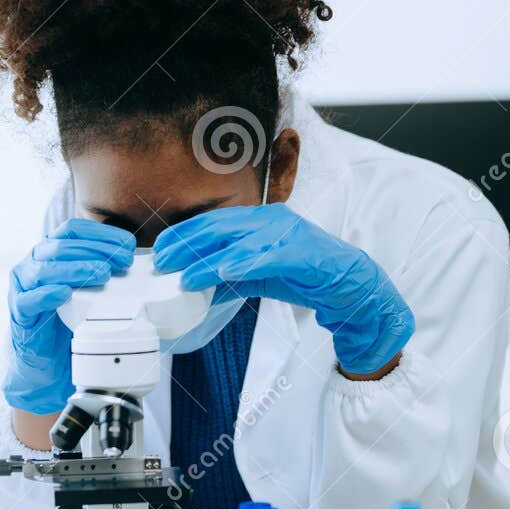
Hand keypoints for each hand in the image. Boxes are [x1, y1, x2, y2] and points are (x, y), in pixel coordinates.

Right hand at [4, 218, 134, 412]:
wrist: (49, 365)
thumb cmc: (71, 324)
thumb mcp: (93, 294)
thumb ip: (105, 274)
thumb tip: (136, 262)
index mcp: (50, 253)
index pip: (72, 231)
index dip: (101, 234)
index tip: (128, 246)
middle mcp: (33, 265)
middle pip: (60, 246)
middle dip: (95, 250)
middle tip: (122, 261)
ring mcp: (23, 287)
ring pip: (45, 268)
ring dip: (77, 268)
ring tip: (102, 274)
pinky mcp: (20, 312)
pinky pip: (30, 299)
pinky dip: (48, 294)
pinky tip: (66, 294)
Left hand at [153, 204, 412, 375]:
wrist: (351, 286)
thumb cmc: (305, 276)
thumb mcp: (259, 276)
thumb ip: (231, 278)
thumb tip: (198, 288)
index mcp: (258, 220)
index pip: (211, 222)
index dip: (183, 235)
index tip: (159, 252)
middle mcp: (269, 220)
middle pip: (217, 227)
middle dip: (185, 244)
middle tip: (160, 263)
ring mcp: (285, 233)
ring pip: (236, 243)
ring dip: (206, 260)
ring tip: (183, 277)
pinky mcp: (300, 252)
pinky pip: (265, 257)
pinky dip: (242, 264)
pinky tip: (223, 273)